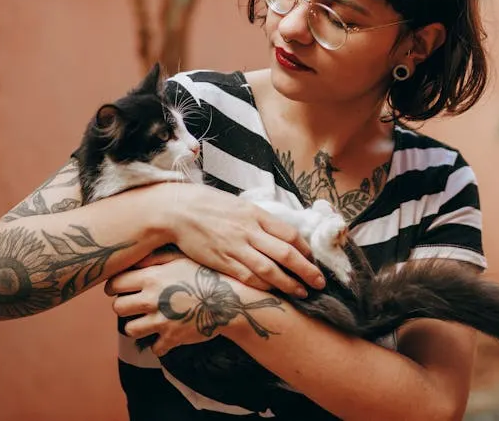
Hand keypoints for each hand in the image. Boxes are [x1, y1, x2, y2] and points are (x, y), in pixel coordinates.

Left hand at [105, 252, 284, 356]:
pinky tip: (167, 334)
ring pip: (130, 330)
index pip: (115, 283)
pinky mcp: (172, 338)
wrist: (232, 298)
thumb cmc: (208, 273)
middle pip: (118, 308)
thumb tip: (134, 258)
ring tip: (148, 320)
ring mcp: (160, 321)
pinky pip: (154, 348)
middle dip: (124, 306)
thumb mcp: (182, 257)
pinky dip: (159, 343)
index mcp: (151, 277)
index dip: (114, 286)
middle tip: (135, 304)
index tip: (119, 288)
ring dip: (137, 326)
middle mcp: (151, 299)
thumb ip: (155, 258)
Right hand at [166, 185, 325, 296]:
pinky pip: (248, 278)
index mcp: (256, 214)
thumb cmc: (210, 206)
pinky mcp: (222, 262)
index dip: (305, 249)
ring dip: (289, 283)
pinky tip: (274, 292)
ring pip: (270, 270)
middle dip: (306, 270)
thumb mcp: (240, 205)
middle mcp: (250, 231)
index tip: (313, 259)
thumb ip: (259, 220)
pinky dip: (264, 287)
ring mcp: (236, 247)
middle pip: (286, 254)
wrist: (178, 211)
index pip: (290, 234)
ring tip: (302, 292)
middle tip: (320, 282)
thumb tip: (280, 234)